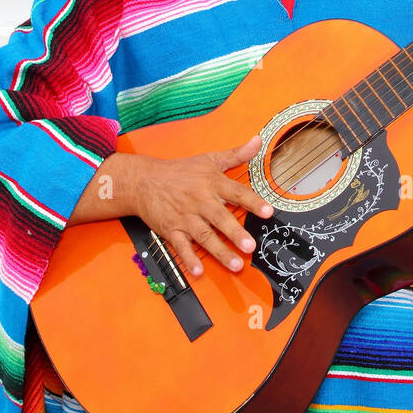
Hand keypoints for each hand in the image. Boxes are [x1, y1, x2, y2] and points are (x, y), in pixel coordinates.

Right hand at [131, 135, 271, 277]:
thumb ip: (237, 154)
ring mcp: (185, 217)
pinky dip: (189, 259)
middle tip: (250, 246)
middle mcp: (200, 201)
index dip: (253, 202)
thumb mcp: (210, 159)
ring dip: (220, 252)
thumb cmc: (180, 171)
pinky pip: (181, 247)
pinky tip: (199, 271)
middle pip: (220, 218)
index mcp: (212, 183)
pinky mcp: (171, 230)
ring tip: (236, 264)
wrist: (145, 181)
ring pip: (204, 236)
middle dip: (235, 233)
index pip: (236, 193)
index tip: (268, 212)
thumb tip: (258, 141)